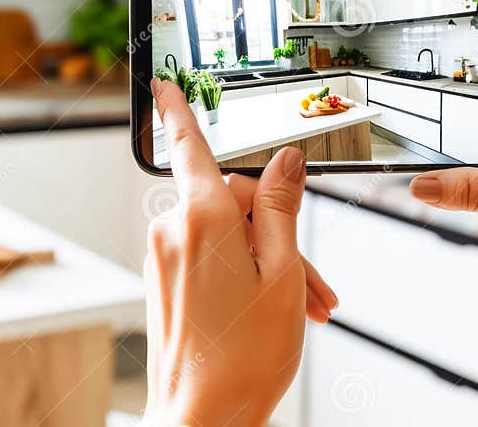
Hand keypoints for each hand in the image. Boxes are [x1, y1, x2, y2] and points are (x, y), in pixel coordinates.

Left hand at [142, 77, 336, 425]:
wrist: (202, 418)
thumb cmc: (242, 355)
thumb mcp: (282, 272)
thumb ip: (283, 207)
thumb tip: (286, 161)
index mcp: (204, 218)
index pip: (190, 146)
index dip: (178, 110)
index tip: (162, 84)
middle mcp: (175, 231)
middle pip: (236, 203)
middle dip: (280, 234)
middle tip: (315, 285)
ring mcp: (166, 258)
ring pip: (229, 236)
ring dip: (269, 262)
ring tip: (302, 307)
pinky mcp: (165, 282)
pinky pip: (211, 258)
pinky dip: (245, 274)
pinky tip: (274, 309)